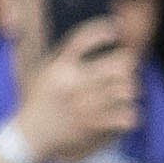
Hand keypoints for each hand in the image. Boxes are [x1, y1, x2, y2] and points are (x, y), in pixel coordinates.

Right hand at [8, 17, 141, 162]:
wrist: (32, 135)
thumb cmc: (42, 99)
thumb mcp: (47, 71)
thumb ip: (67, 56)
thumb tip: (96, 37)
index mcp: (60, 67)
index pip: (82, 39)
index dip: (102, 29)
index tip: (116, 26)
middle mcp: (73, 84)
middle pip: (117, 65)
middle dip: (128, 65)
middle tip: (126, 69)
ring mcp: (84, 106)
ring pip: (126, 90)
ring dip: (131, 90)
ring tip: (126, 92)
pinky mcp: (93, 126)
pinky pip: (126, 116)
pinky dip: (130, 114)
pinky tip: (124, 113)